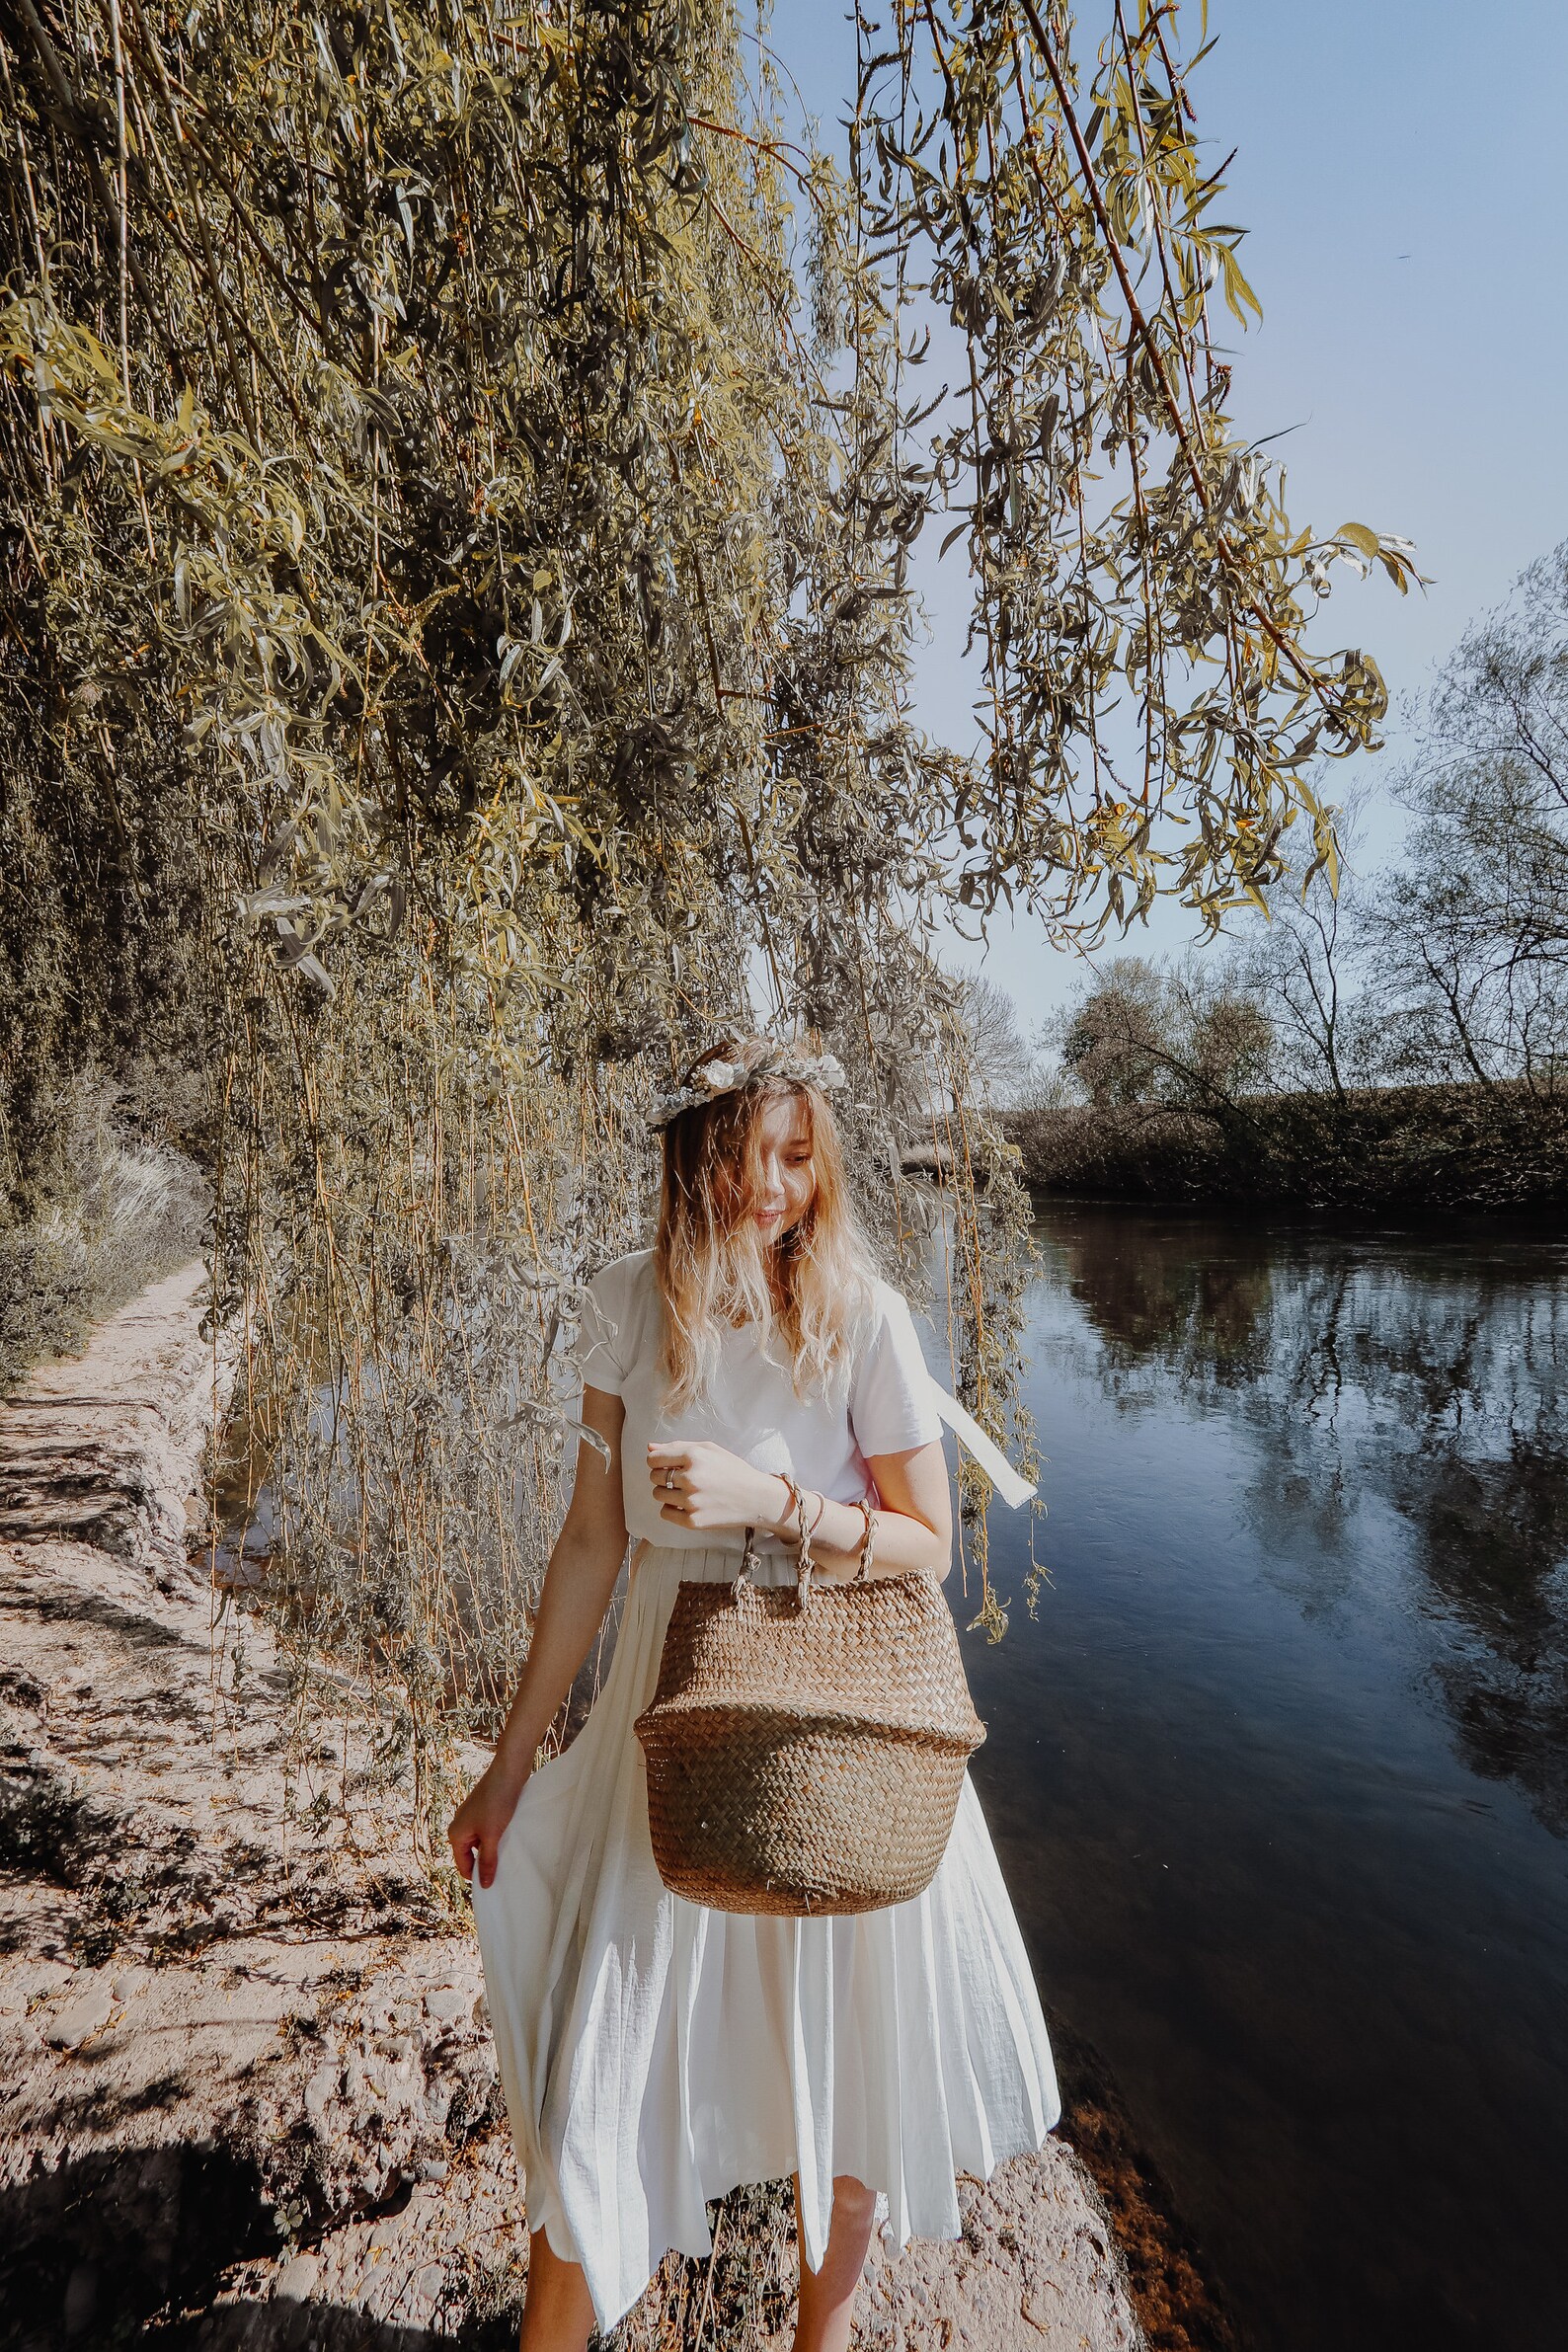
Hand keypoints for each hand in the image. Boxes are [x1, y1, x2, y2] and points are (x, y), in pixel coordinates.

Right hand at [447, 1758, 528, 1890]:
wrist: (509, 1772)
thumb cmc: (497, 1802)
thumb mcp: (492, 1836)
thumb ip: (488, 1861)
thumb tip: (484, 1885)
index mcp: (456, 1834)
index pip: (463, 1865)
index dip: (477, 1876)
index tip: (495, 1884)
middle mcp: (460, 1826)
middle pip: (471, 1855)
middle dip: (485, 1862)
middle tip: (504, 1870)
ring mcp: (472, 1818)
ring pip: (481, 1843)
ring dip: (493, 1849)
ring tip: (507, 1854)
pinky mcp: (483, 1812)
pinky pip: (486, 1832)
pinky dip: (496, 1838)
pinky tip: (508, 1839)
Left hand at [647, 1439, 788, 1533]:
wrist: (755, 1498)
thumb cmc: (733, 1470)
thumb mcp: (709, 1449)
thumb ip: (677, 1446)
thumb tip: (649, 1448)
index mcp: (693, 1456)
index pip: (653, 1459)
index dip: (657, 1461)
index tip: (666, 1465)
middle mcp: (690, 1478)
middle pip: (654, 1477)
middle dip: (663, 1476)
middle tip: (681, 1479)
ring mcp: (690, 1501)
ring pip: (658, 1495)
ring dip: (667, 1493)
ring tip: (686, 1491)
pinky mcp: (692, 1521)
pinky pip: (665, 1513)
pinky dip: (673, 1509)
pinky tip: (688, 1504)